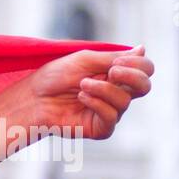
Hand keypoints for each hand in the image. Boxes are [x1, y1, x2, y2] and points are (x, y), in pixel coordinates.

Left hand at [26, 45, 153, 139]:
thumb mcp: (85, 60)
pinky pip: (111, 117)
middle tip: (112, 72)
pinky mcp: (100, 128)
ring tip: (82, 85)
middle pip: (144, 87)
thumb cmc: (54, 77)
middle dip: (132, 77)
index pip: (145, 70)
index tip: (117, 61)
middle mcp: (116, 93)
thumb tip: (143, 50)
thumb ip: (113, 57)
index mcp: (115, 74)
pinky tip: (81, 98)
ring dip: (103, 89)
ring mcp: (109, 111)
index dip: (138, 65)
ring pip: (125, 101)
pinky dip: (97, 104)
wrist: (33, 98)